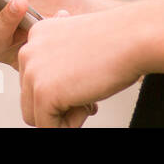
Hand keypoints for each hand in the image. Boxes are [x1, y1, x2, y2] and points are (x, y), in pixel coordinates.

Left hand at [18, 5, 146, 126]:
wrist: (134, 37)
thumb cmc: (117, 41)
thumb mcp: (78, 46)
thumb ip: (59, 62)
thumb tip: (55, 87)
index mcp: (38, 35)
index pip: (34, 78)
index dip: (60, 88)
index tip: (82, 78)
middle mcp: (28, 50)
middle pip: (30, 98)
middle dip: (60, 104)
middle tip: (87, 94)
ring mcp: (32, 72)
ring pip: (35, 115)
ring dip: (64, 115)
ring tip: (88, 99)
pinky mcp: (43, 92)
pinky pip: (47, 127)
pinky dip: (70, 125)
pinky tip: (88, 102)